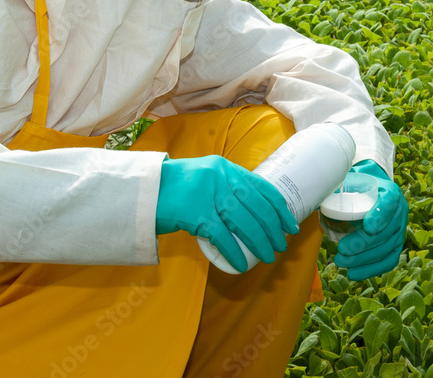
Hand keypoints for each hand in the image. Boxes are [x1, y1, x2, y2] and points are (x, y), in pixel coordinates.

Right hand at [155, 155, 298, 271]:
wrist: (142, 192)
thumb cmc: (175, 190)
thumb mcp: (204, 179)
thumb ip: (224, 188)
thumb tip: (251, 213)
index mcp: (225, 167)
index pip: (262, 187)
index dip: (280, 208)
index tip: (290, 225)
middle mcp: (219, 176)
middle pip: (256, 207)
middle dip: (273, 230)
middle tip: (280, 246)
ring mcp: (207, 193)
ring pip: (243, 222)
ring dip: (260, 243)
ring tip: (268, 256)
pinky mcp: (193, 212)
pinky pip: (221, 236)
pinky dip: (234, 252)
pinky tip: (241, 264)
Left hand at [333, 159, 407, 279]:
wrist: (369, 193)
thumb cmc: (356, 188)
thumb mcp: (348, 181)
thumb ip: (337, 187)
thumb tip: (314, 197)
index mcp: (390, 192)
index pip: (389, 202)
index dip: (380, 216)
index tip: (367, 227)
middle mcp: (400, 211)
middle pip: (385, 231)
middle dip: (363, 244)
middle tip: (341, 249)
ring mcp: (400, 230)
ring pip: (386, 249)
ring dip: (363, 259)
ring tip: (341, 261)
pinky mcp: (396, 245)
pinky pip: (388, 261)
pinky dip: (371, 269)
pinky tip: (353, 274)